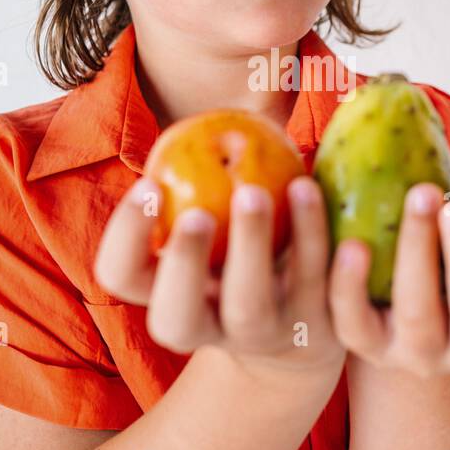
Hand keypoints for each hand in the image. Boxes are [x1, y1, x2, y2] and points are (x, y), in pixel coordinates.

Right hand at [94, 174, 346, 380]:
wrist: (304, 332)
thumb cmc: (247, 254)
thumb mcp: (217, 227)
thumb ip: (202, 181)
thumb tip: (203, 113)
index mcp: (169, 297)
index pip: (122, 276)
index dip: (125, 237)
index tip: (150, 183)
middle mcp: (210, 327)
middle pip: (177, 317)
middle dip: (183, 264)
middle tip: (198, 212)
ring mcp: (264, 337)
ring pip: (251, 308)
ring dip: (256, 245)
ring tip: (277, 186)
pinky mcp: (318, 335)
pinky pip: (322, 302)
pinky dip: (328, 256)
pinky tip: (325, 205)